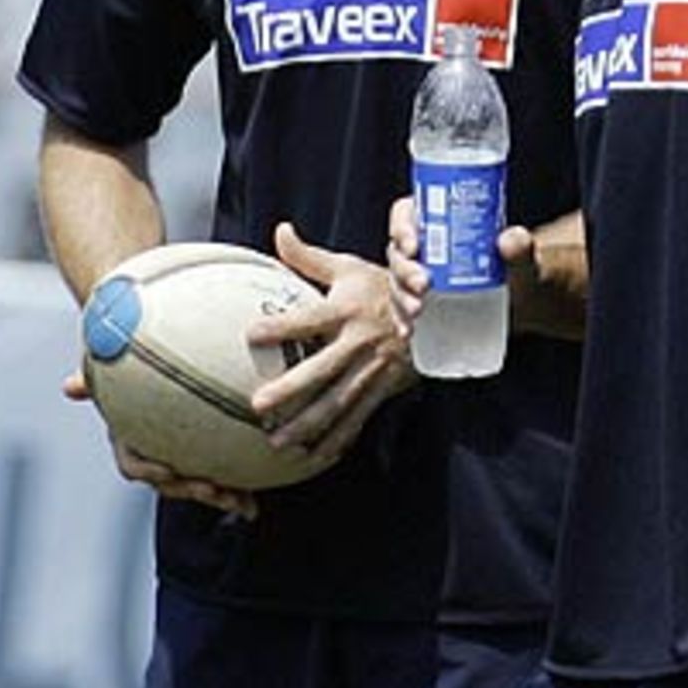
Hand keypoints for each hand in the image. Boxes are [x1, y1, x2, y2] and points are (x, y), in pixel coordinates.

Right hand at [63, 369, 256, 518]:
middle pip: (171, 482)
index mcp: (134, 441)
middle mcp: (158, 456)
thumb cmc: (140, 371)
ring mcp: (184, 463)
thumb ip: (98, 378)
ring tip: (243, 503)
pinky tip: (258, 502)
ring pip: (200, 487)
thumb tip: (67, 386)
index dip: (148, 469)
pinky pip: (225, 481)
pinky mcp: (211, 463)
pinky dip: (240, 492)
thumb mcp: (122, 370)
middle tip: (213, 489)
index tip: (166, 468)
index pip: (134, 462)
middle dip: (192, 489)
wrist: (172, 373)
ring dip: (221, 497)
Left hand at [248, 221, 414, 459]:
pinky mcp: (383, 388)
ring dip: (308, 424)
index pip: (310, 319)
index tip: (252, 333)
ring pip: (338, 401)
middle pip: (321, 369)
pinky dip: (338, 439)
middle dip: (291, 389)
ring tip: (278, 441)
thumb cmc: (381, 285)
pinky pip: (359, 418)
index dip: (283, 326)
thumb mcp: (349, 266)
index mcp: (347, 310)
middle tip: (259, 405)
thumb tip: (280, 231)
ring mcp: (372, 369)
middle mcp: (359, 342)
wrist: (435, 310)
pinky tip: (315, 456)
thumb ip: (309, 256)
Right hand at [386, 196, 536, 341]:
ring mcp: (418, 276)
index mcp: (438, 220)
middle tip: (423, 285)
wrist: (522, 303)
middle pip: (398, 252)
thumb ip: (520, 247)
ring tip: (417, 311)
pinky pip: (400, 310)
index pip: (406, 214)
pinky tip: (408, 332)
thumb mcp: (521, 257)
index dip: (401, 227)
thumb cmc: (519, 269)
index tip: (413, 247)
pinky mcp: (420, 303)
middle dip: (404, 269)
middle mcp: (422, 246)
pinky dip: (401, 320)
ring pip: (396, 282)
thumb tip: (510, 240)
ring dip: (400, 296)